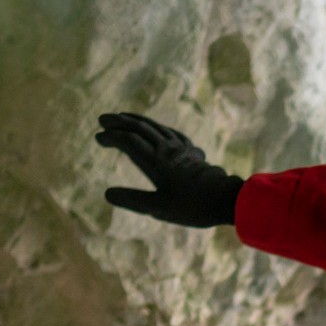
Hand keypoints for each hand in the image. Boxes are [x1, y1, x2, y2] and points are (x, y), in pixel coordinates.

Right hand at [96, 113, 242, 227]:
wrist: (226, 200)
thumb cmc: (193, 207)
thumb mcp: (159, 208)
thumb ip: (133, 200)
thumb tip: (107, 194)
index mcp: (155, 161)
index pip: (128, 141)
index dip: (111, 137)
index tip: (98, 138)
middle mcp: (166, 150)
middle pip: (140, 128)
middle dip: (119, 122)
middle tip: (102, 119)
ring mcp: (181, 149)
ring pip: (156, 127)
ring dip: (137, 120)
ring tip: (124, 117)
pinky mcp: (192, 153)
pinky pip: (172, 133)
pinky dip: (158, 128)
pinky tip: (160, 131)